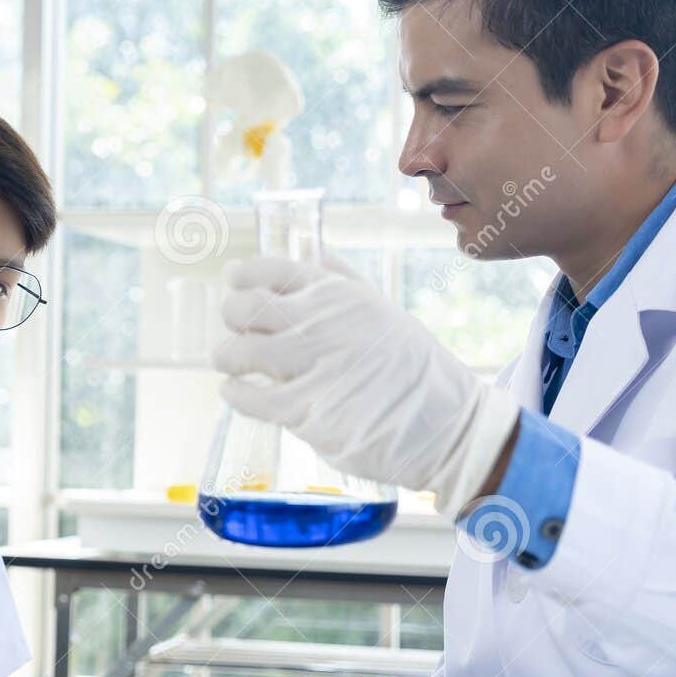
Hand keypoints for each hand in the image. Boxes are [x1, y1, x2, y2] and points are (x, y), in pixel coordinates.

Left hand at [212, 255, 519, 519]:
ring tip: (231, 364)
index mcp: (339, 295)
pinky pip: (249, 396)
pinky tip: (236, 391)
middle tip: (236, 331)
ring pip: (238, 350)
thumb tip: (312, 249)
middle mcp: (322, 322)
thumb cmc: (414, 371)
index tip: (234, 283)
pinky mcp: (306, 408)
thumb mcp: (383, 312)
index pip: (270, 270)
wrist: (448, 427)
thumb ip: (343, 281)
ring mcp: (313, 364)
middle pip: (245, 307)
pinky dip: (234, 393)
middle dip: (231, 317)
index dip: (243, 276)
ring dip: (226, 357)